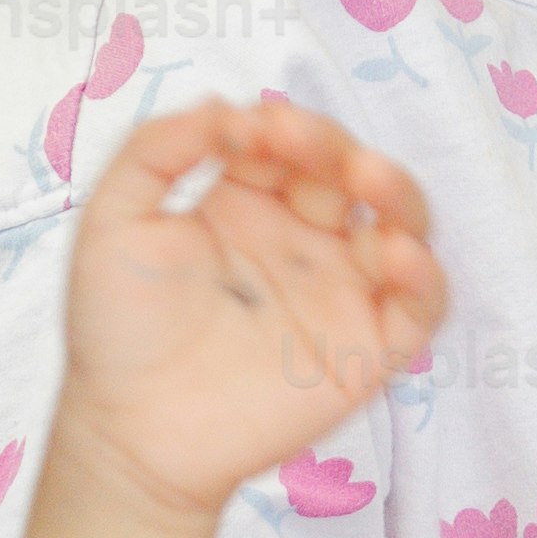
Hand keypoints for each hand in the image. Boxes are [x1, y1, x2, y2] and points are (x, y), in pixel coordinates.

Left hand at [51, 101, 446, 522]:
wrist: (129, 433)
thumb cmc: (116, 330)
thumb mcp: (112, 220)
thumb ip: (156, 150)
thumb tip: (222, 104)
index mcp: (247, 203)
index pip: (287, 143)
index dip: (278, 126)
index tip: (247, 131)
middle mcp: (301, 239)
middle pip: (348, 172)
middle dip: (333, 145)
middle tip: (299, 142)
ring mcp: (339, 292)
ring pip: (400, 224)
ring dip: (395, 191)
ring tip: (368, 178)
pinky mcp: (367, 350)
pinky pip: (419, 306)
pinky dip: (424, 277)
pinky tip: (395, 255)